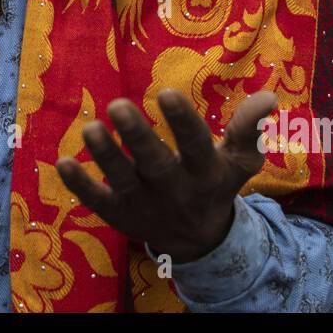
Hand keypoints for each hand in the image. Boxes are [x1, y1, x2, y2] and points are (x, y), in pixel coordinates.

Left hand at [56, 88, 276, 264]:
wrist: (196, 240)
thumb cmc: (214, 183)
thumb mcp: (239, 161)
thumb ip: (249, 129)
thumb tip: (270, 96)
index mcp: (204, 172)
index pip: (195, 145)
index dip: (182, 121)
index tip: (167, 92)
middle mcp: (173, 189)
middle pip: (154, 163)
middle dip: (136, 137)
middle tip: (118, 105)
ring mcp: (143, 203)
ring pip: (121, 180)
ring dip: (105, 156)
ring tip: (90, 128)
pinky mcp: (117, 213)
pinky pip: (96, 200)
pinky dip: (79, 185)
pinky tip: (62, 163)